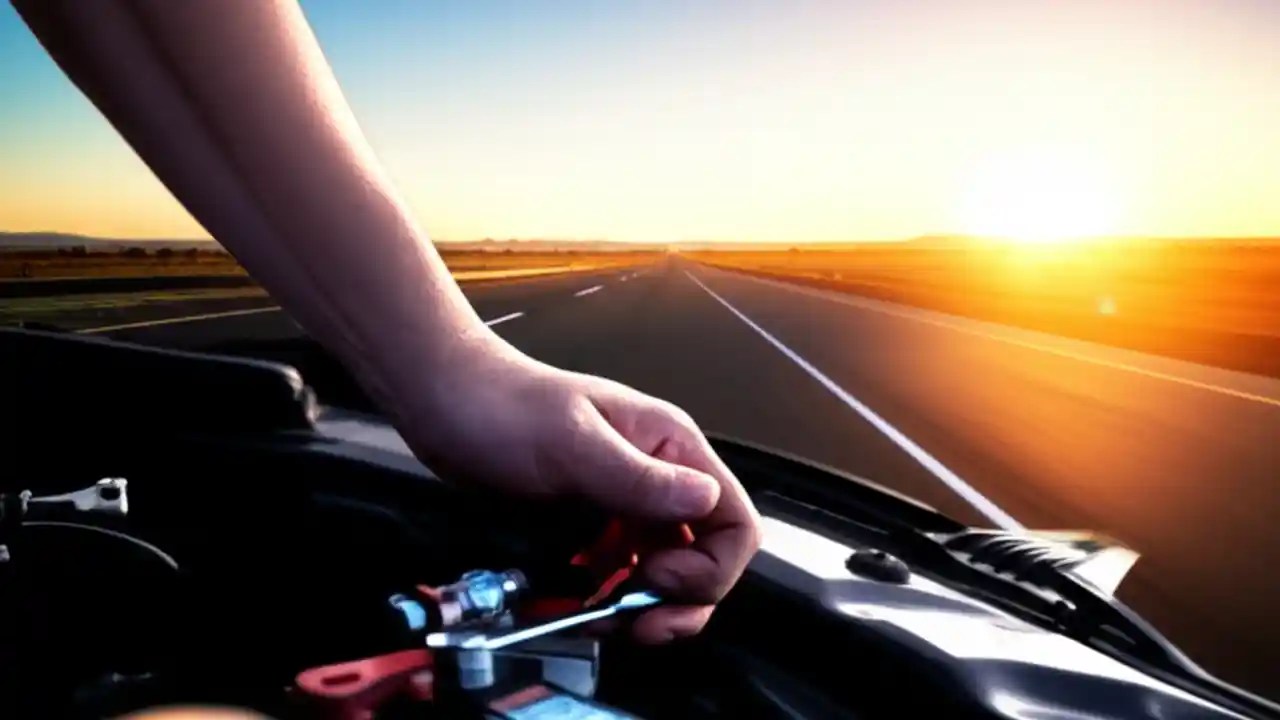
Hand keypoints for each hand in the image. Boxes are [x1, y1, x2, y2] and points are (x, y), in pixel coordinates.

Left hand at [390, 336, 762, 643]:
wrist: (446, 402)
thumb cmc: (503, 407)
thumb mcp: (571, 443)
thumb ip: (639, 478)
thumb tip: (707, 501)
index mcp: (672, 449)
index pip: (735, 522)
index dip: (709, 567)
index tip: (655, 578)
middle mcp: (660, 480)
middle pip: (707, 561)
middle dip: (679, 603)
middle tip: (632, 620)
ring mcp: (627, 506)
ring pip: (665, 578)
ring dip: (640, 610)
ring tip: (594, 616)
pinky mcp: (593, 528)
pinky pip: (620, 578)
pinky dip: (605, 601)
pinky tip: (573, 602)